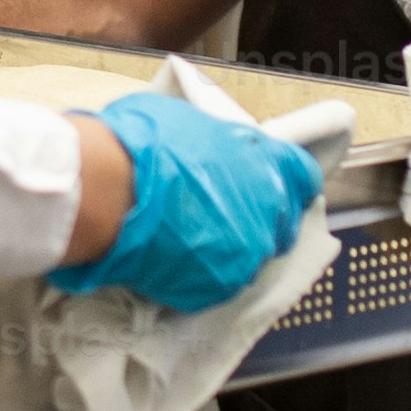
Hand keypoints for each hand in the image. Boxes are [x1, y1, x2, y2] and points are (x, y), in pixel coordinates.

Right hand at [47, 90, 320, 311]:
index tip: (271, 184)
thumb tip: (211, 149)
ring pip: (247, 257)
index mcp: (268, 165)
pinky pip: (215, 282)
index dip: (286, 181)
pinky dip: (197, 273)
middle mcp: (269, 213)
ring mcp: (246, 255)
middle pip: (279, 224)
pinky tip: (169, 258)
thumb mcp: (188, 122)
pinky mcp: (217, 287)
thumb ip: (217, 142)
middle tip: (218, 214)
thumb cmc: (143, 144)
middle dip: (256, 220)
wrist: (108, 191)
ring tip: (186, 239)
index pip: (303, 177)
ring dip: (226, 250)